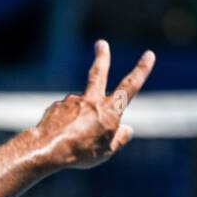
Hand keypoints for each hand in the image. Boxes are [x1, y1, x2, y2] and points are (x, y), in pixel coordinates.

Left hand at [35, 40, 154, 169]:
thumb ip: (119, 139)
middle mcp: (91, 101)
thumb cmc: (80, 153)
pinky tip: (61, 137)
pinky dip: (66, 124)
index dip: (141, 71)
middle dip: (102, 57)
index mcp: (109, 111)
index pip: (129, 87)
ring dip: (79, 119)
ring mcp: (72, 101)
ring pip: (80, 107)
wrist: (47, 149)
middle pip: (98, 73)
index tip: (149, 55)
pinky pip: (65, 115)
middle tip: (101, 44)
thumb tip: (127, 130)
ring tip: (74, 139)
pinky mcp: (57, 106)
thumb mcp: (105, 152)